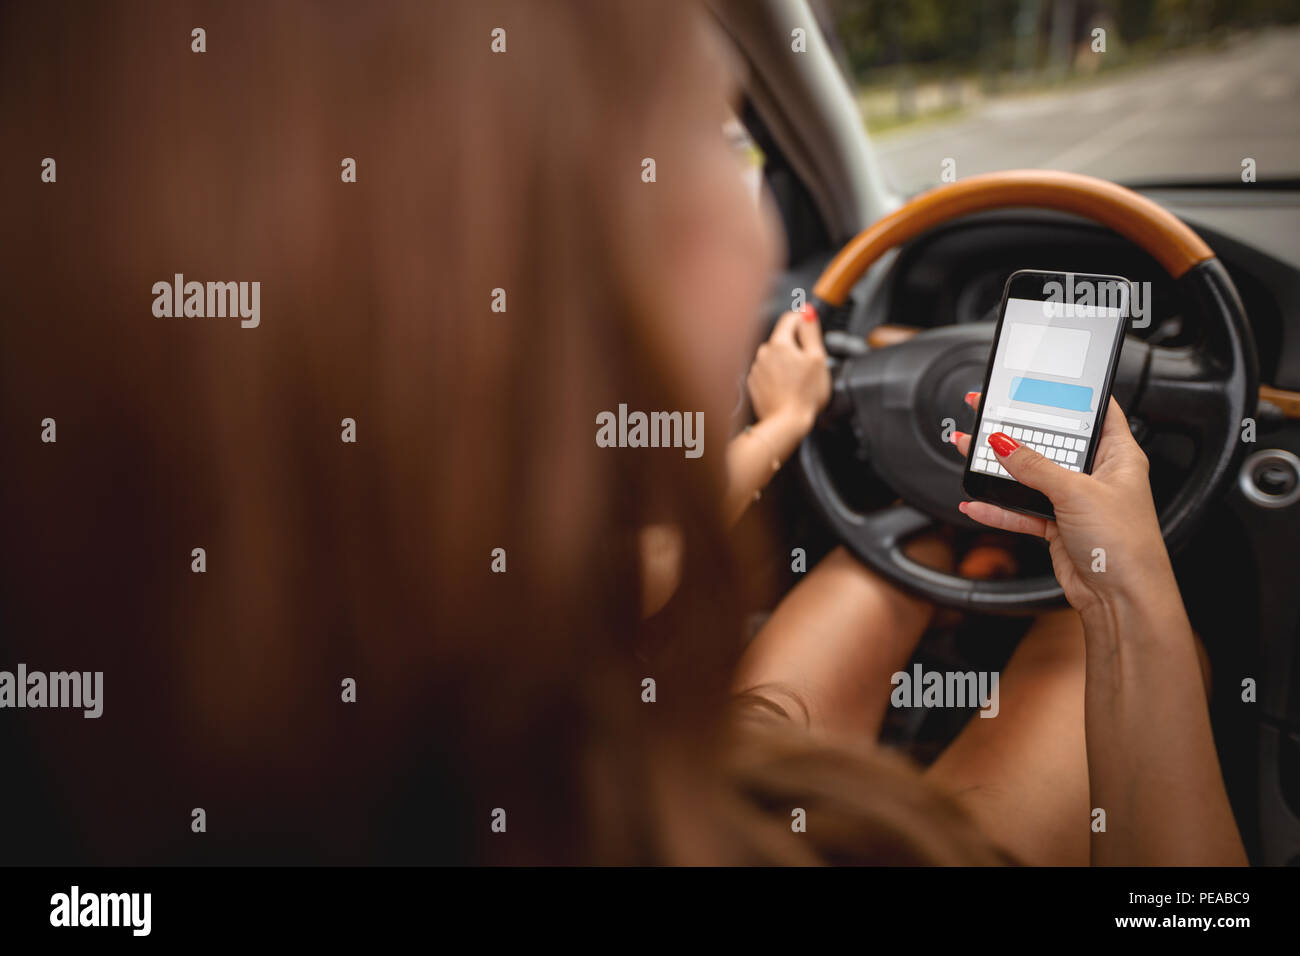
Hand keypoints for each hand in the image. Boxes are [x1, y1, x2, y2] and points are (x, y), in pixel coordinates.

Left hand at [746, 306, 829, 436]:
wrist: (785, 423)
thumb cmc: (804, 395)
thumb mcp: (817, 359)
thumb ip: (811, 331)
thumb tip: (807, 311)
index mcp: (778, 343)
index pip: (790, 318)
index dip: (804, 320)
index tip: (811, 330)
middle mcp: (763, 353)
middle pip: (782, 338)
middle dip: (796, 346)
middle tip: (810, 364)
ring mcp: (756, 369)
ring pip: (775, 356)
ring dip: (786, 361)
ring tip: (799, 380)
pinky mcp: (754, 384)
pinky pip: (768, 371)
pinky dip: (777, 375)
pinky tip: (787, 387)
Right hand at [952, 393, 1174, 614]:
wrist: (1121, 600)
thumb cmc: (1125, 545)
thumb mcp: (1076, 493)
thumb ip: (1035, 466)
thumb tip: (1004, 443)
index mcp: (1118, 456)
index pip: (1092, 412)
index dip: (1064, 395)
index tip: (1032, 383)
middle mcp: (1097, 475)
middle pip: (1050, 443)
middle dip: (1016, 431)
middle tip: (985, 412)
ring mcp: (1075, 502)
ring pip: (1029, 477)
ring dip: (999, 469)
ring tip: (968, 449)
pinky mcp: (1058, 527)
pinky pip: (1021, 511)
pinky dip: (998, 508)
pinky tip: (976, 502)